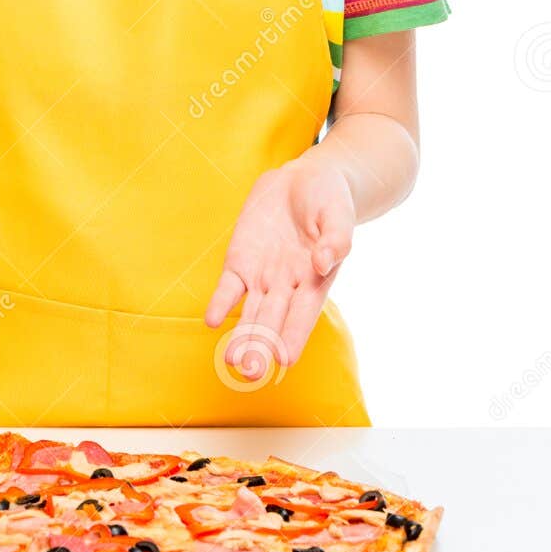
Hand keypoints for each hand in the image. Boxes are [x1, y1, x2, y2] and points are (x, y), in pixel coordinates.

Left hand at [205, 158, 354, 375]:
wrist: (303, 180)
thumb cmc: (328, 200)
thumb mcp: (339, 214)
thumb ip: (336, 239)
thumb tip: (324, 262)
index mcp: (316, 280)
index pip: (304, 315)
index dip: (294, 335)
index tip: (285, 360)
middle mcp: (287, 286)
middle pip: (273, 321)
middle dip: (261, 346)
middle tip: (251, 372)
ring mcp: (262, 277)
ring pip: (249, 313)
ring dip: (241, 336)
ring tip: (232, 360)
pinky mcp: (240, 262)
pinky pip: (228, 288)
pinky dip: (220, 303)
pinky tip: (212, 321)